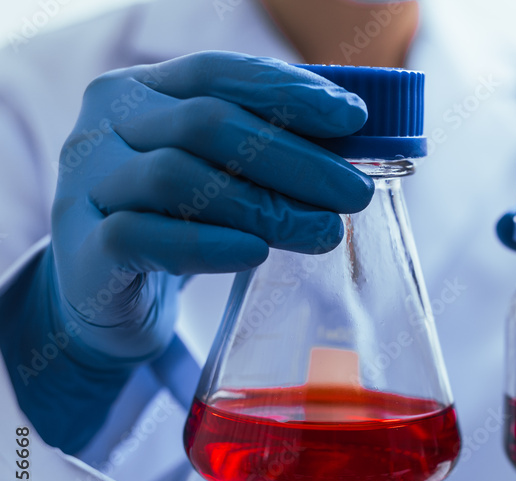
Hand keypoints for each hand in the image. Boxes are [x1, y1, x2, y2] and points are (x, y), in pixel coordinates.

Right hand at [0, 51, 373, 452]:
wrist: (106, 296)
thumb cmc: (176, 223)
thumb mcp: (217, 176)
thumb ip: (265, 152)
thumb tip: (356, 143)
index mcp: (141, 92)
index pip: (219, 74)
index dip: (290, 91)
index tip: (355, 118)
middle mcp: (105, 127)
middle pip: (207, 124)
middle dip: (295, 158)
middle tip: (356, 194)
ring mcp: (87, 186)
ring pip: (176, 177)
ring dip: (263, 205)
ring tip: (323, 232)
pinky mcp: (84, 250)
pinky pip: (142, 236)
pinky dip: (207, 243)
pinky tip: (255, 254)